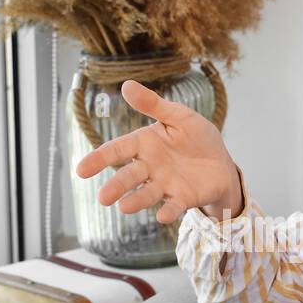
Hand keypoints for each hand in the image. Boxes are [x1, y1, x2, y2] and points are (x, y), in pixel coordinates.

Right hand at [74, 79, 241, 224]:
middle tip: (103, 198)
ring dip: (136, 201)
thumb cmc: (197, 137)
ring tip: (124, 207)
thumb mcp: (178, 116)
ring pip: (147, 193)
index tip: (81, 170)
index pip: (117, 150)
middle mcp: (150, 167)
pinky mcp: (183, 198)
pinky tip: (163, 217)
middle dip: (116, 186)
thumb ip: (153, 104)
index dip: (99, 159)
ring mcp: (165, 184)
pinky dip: (168, 211)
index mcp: (144, 144)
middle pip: (129, 175)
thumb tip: (126, 85)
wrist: (222, 162)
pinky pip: (174, 205)